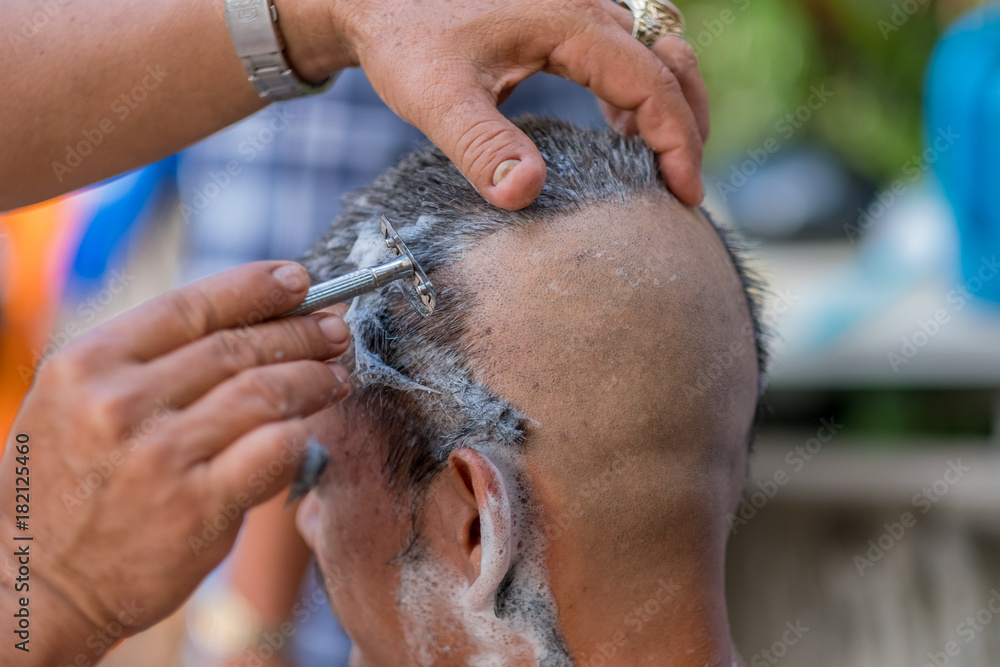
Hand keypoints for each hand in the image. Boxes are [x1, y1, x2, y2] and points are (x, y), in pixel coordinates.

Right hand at [0, 261, 350, 661]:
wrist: (37, 585)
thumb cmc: (68, 486)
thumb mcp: (76, 402)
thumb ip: (146, 361)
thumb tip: (245, 321)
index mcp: (88, 363)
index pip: (193, 306)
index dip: (256, 288)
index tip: (298, 280)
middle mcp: (120, 402)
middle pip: (238, 346)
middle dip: (300, 331)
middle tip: (335, 329)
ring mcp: (160, 455)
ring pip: (266, 392)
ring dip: (314, 378)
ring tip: (336, 375)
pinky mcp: (197, 507)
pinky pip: (275, 450)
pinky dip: (301, 435)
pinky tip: (311, 431)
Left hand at [323, 0, 707, 208]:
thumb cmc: (404, 40)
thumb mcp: (436, 98)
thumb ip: (480, 145)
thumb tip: (523, 194)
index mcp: (568, 21)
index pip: (652, 83)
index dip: (678, 141)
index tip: (686, 194)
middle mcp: (585, 5)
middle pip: (671, 60)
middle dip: (689, 123)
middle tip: (686, 185)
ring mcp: (578, 6)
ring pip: (655, 50)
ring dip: (670, 104)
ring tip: (664, 164)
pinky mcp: (564, 16)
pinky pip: (626, 49)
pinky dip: (639, 90)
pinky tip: (620, 129)